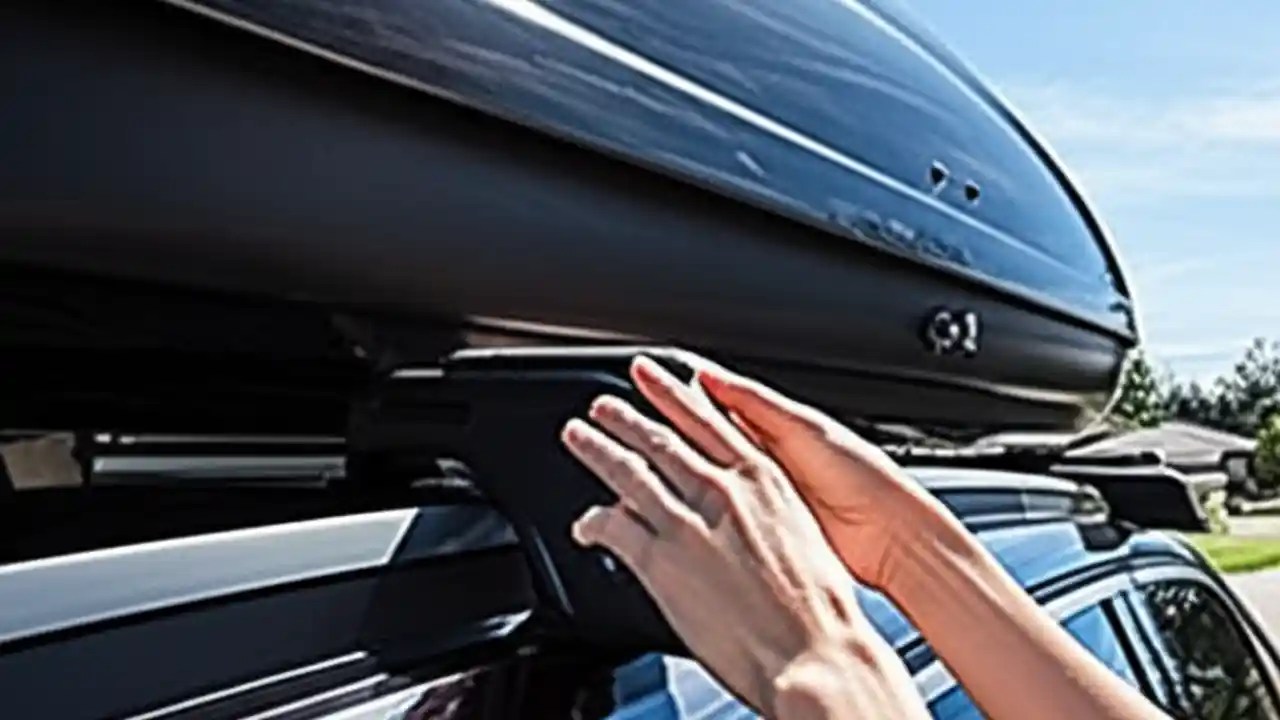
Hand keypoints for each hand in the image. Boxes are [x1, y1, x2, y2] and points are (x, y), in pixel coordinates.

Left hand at [561, 357, 925, 717]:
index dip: (674, 395)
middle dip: (627, 418)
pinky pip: (613, 529)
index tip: (655, 377)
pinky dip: (592, 522)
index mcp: (762, 478)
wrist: (815, 652)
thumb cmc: (821, 606)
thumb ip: (767, 506)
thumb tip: (749, 504)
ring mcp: (686, 523)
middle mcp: (721, 491)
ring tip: (579, 436)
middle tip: (603, 405)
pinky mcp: (660, 561)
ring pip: (628, 473)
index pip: (706, 421)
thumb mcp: (804, 531)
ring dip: (598, 450)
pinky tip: (584, 525)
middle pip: (661, 440)